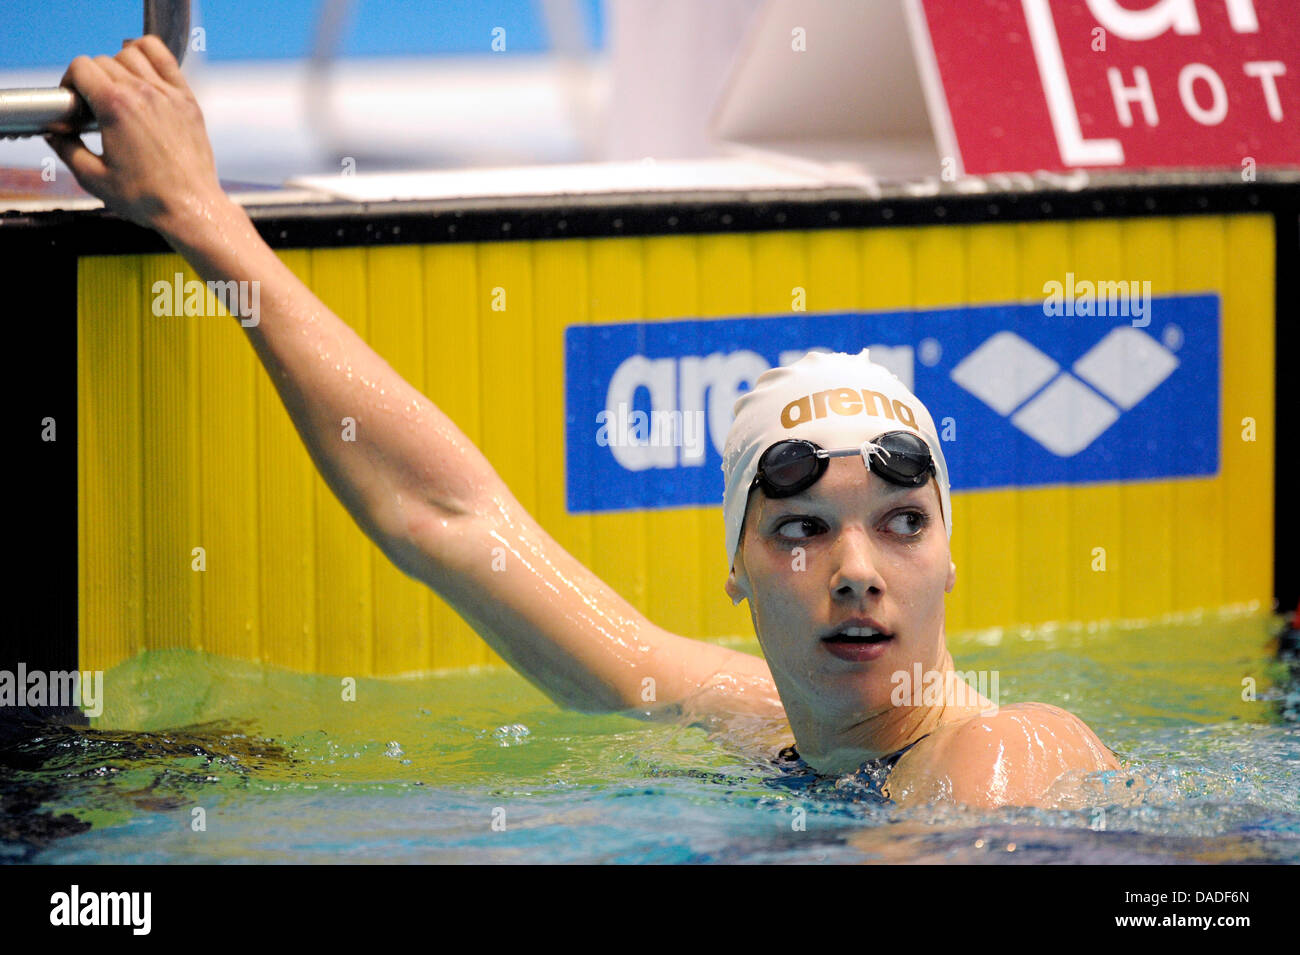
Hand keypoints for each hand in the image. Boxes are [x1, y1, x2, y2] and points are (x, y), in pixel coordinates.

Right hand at [44, 35, 225, 234]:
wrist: (190, 208)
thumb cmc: (148, 198)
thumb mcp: (94, 178)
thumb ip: (67, 149)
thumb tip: (55, 133)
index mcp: (116, 108)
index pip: (81, 67)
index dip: (70, 81)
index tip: (74, 100)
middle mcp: (143, 93)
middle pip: (104, 60)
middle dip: (92, 78)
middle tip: (94, 105)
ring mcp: (169, 95)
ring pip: (133, 54)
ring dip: (118, 65)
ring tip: (116, 88)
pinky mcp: (187, 101)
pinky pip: (166, 59)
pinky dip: (149, 53)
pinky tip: (140, 64)